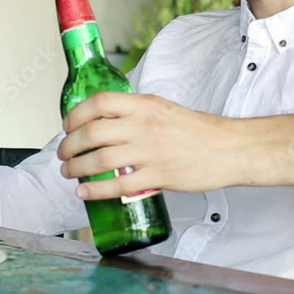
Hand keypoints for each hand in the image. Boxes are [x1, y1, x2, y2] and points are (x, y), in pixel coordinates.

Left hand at [57, 92, 238, 199]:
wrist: (230, 149)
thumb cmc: (199, 131)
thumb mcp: (164, 109)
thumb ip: (136, 112)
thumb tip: (106, 120)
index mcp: (145, 105)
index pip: (100, 102)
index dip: (76, 114)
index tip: (67, 125)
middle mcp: (144, 126)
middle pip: (92, 133)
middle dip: (69, 145)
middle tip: (64, 153)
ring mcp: (150, 152)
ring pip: (100, 160)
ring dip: (77, 167)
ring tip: (69, 172)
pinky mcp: (158, 176)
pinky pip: (118, 185)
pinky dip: (95, 189)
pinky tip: (84, 191)